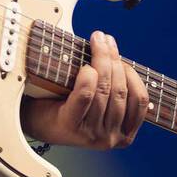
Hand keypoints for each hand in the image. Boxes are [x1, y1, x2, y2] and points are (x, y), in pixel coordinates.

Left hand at [21, 31, 147, 149]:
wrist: (37, 121)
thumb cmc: (71, 105)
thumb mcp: (101, 100)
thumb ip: (115, 84)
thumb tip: (118, 52)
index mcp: (124, 134)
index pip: (139, 99)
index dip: (131, 73)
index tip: (118, 52)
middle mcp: (110, 138)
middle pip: (120, 91)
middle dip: (113, 59)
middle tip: (103, 38)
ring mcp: (91, 135)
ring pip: (103, 90)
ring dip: (101, 60)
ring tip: (95, 42)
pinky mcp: (71, 127)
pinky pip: (85, 95)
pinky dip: (86, 77)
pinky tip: (85, 66)